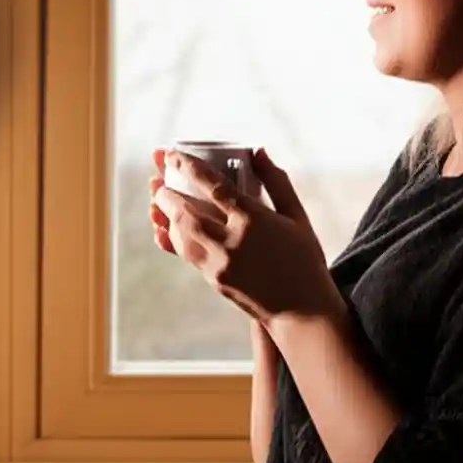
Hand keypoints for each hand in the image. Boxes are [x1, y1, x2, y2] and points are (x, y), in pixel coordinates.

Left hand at [150, 148, 340, 325]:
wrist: (302, 311)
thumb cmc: (304, 259)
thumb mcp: (297, 217)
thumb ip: (276, 182)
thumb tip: (257, 151)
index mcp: (255, 221)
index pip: (214, 187)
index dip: (189, 167)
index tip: (172, 154)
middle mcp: (233, 242)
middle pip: (188, 214)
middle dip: (167, 195)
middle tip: (157, 181)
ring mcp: (221, 264)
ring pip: (183, 236)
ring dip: (167, 217)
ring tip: (157, 202)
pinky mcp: (215, 281)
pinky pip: (187, 255)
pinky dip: (175, 239)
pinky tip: (168, 228)